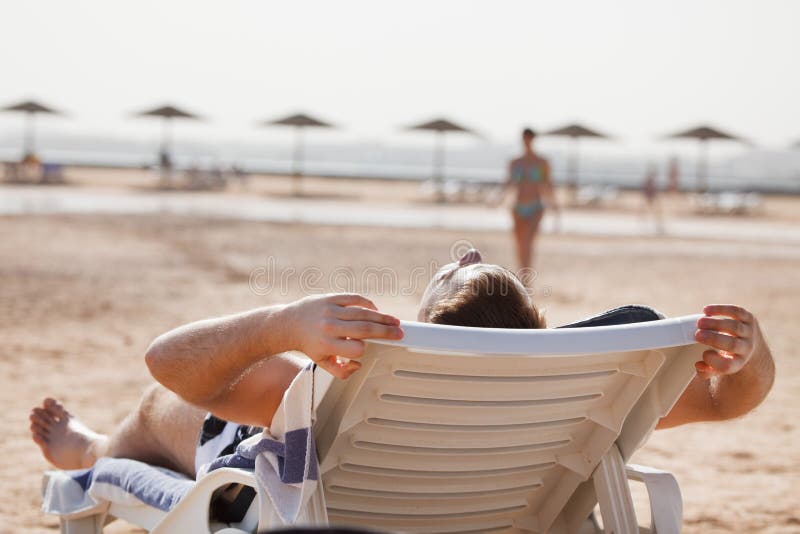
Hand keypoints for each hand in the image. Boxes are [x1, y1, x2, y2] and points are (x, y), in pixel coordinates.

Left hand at [284, 293, 402, 378]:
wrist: (289, 323)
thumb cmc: (309, 344)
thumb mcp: (322, 363)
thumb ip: (341, 371)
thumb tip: (358, 364)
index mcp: (326, 344)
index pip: (356, 348)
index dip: (365, 350)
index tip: (367, 350)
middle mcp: (329, 326)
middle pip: (364, 329)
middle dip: (385, 331)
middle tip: (399, 333)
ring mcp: (330, 310)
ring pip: (363, 313)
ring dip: (382, 318)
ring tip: (395, 322)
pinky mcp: (331, 298)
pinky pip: (355, 299)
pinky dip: (368, 304)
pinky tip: (376, 311)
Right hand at [694, 304, 760, 378]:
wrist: (753, 345)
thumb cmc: (727, 356)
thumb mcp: (718, 367)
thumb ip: (706, 370)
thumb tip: (699, 365)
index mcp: (737, 362)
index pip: (728, 365)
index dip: (714, 361)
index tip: (703, 354)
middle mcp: (746, 348)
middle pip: (732, 345)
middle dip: (713, 339)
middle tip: (696, 335)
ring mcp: (749, 332)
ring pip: (734, 327)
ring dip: (715, 323)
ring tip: (699, 322)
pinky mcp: (748, 318)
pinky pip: (736, 312)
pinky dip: (721, 310)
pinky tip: (706, 310)